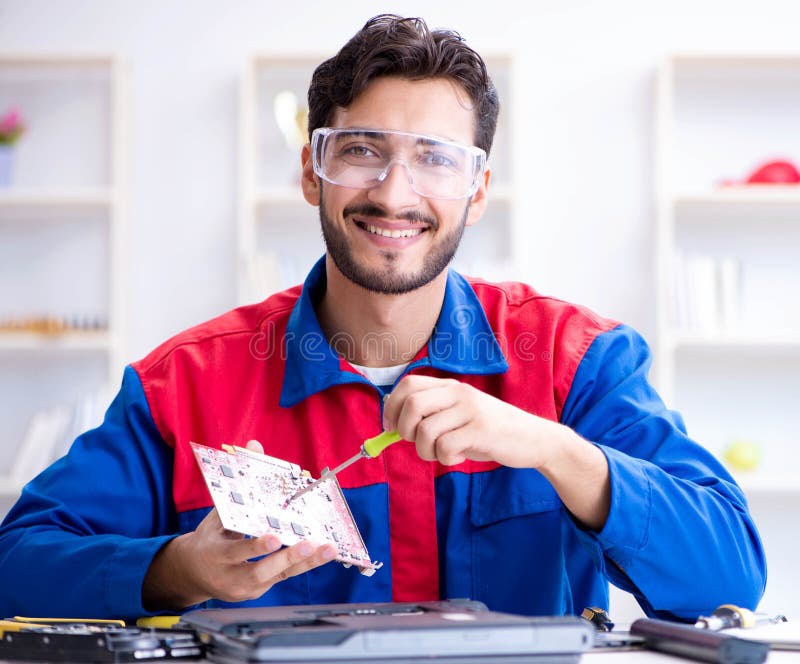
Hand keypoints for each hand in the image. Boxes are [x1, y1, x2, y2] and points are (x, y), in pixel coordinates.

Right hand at [142, 440, 337, 610]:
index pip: (235, 552)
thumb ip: (239, 483)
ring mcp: (245, 588)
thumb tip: (255, 446)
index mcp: (214, 554)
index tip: (274, 538)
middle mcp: (229, 576)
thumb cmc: (209, 537)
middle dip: (287, 558)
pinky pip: (284, 577)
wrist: (193, 573)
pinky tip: (322, 552)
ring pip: (278, 577)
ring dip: (305, 563)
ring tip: (328, 549)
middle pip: (260, 572)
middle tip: (309, 544)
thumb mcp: (218, 512)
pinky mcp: (259, 591)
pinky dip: (304, 564)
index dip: (255, 547)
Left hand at [382, 375, 551, 467]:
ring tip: (442, 454)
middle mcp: (458, 393)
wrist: (533, 439)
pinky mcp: (480, 430)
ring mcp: (470, 410)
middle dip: (404, 430)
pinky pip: (444, 446)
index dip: (391, 407)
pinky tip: (457, 458)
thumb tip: (393, 427)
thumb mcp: (459, 416)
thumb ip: (431, 417)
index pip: (408, 385)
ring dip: (425, 451)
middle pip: (412, 405)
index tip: (390, 428)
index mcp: (450, 387)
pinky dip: (445, 458)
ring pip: (425, 431)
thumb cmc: (489, 432)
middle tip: (416, 443)